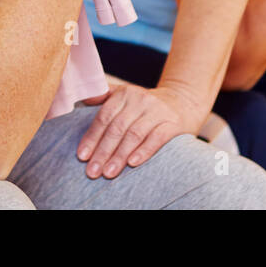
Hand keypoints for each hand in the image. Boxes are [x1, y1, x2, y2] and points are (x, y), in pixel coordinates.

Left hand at [75, 82, 202, 178]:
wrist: (182, 102)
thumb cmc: (146, 105)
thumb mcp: (125, 95)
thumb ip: (104, 96)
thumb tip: (83, 99)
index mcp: (124, 94)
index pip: (104, 117)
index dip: (92, 137)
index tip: (82, 156)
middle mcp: (140, 100)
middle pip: (117, 128)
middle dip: (103, 151)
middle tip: (93, 171)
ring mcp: (157, 111)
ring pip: (134, 134)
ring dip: (120, 155)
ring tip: (109, 172)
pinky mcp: (173, 123)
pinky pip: (157, 137)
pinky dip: (144, 151)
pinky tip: (133, 163)